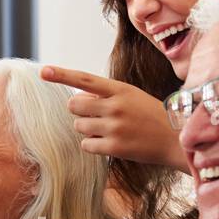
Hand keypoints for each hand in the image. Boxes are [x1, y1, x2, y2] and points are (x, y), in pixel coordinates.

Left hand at [41, 65, 186, 169]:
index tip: (43, 71)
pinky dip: (92, 145)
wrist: (175, 139)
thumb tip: (77, 98)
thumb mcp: (132, 96)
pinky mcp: (114, 147)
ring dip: (86, 129)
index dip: (62, 75)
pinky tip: (109, 142)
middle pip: (74, 105)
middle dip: (79, 111)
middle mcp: (115, 106)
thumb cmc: (151, 116)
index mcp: (120, 89)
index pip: (84, 79)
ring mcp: (114, 127)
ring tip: (107, 129)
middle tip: (95, 115)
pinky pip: (86, 145)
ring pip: (79, 126)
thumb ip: (106, 95)